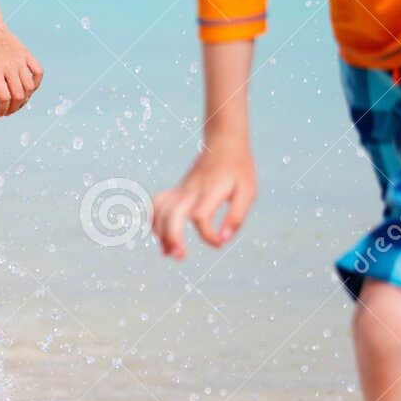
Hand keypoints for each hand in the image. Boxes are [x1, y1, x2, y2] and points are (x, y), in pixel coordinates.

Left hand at [0, 23, 42, 116]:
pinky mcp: (27, 54)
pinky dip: (36, 83)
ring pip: (29, 87)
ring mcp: (20, 60)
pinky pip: (38, 72)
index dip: (2, 109)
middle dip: (14, 108)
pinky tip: (29, 88)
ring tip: (17, 102)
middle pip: (18, 95)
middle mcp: (9, 67)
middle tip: (8, 111)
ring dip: (25, 99)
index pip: (3, 97)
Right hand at [151, 137, 256, 260]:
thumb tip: (224, 239)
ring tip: (168, 252)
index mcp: (210, 191)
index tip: (219, 244)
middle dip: (172, 237)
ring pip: (160, 210)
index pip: (200, 216)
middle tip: (179, 257)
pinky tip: (159, 234)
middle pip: (172, 215)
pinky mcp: (176, 189)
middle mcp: (190, 191)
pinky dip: (153, 219)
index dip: (207, 235)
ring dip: (160, 232)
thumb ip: (236, 216)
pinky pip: (157, 204)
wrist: (223, 143)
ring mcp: (180, 190)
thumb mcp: (247, 192)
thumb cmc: (238, 169)